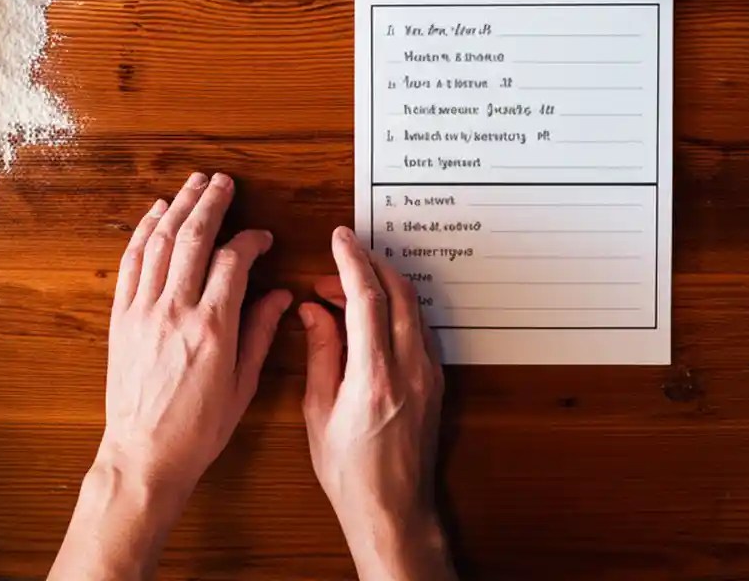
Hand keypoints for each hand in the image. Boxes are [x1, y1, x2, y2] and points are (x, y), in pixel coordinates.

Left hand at [100, 171, 291, 493]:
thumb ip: (260, 334)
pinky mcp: (121, 318)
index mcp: (213, 328)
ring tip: (194, 185)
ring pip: (160, 242)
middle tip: (224, 182)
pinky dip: (143, 233)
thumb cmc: (198, 429)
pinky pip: (131, 263)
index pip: (233, 261)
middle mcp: (175, 311)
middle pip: (193, 237)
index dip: (249, 241)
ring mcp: (143, 311)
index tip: (261, 238)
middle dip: (211, 203)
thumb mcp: (243, 385)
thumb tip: (279, 297)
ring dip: (178, 207)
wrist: (144, 454)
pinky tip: (155, 214)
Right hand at [301, 227, 454, 580]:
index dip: (351, 261)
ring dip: (384, 286)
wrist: (393, 509)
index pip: (366, 298)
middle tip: (339, 259)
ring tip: (346, 290)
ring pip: (414, 307)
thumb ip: (320, 353)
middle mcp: (409, 368)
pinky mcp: (435, 381)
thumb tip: (314, 310)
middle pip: (399, 291)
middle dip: (370, 264)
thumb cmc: (349, 471)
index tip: (339, 238)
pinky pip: (419, 328)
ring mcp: (428, 374)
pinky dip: (396, 309)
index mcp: (374, 376)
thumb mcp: (318, 411)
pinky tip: (371, 316)